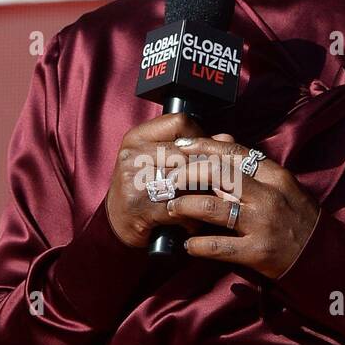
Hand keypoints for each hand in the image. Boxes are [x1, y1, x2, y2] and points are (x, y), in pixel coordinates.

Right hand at [105, 111, 224, 249]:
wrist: (117, 221)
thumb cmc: (142, 187)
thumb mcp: (159, 159)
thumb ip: (191, 146)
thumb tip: (227, 138)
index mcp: (137, 137)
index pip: (179, 123)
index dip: (200, 136)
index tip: (207, 152)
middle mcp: (133, 155)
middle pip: (186, 153)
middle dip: (206, 170)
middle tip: (216, 183)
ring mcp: (134, 181)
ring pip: (186, 180)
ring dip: (202, 195)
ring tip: (208, 203)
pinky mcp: (141, 207)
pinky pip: (179, 208)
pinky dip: (191, 218)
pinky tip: (193, 221)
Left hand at [164, 133, 319, 279]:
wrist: (322, 256)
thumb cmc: (298, 218)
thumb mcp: (282, 186)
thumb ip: (253, 167)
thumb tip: (222, 140)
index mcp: (275, 176)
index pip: (235, 153)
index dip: (204, 146)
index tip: (181, 145)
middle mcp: (268, 196)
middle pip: (219, 175)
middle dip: (187, 174)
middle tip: (169, 179)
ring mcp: (262, 225)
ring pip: (214, 208)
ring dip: (185, 206)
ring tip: (171, 208)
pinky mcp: (257, 252)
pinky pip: (219, 246)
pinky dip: (198, 245)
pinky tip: (187, 245)